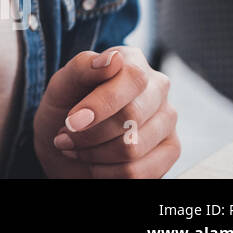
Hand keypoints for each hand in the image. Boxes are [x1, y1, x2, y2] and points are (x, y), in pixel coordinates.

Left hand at [33, 45, 179, 177]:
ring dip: (93, 154)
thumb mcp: (61, 86)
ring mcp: (168, 118)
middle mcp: (157, 86)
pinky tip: (93, 164)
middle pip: (132, 116)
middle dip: (89, 134)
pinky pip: (140, 171)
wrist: (64, 145)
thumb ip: (82, 68)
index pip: (132, 78)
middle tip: (64, 138)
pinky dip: (107, 173)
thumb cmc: (64, 108)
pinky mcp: (171, 150)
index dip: (101, 103)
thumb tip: (112, 59)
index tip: (72, 122)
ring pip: (133, 147)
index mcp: (132, 61)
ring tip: (75, 148)